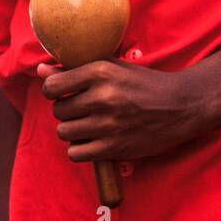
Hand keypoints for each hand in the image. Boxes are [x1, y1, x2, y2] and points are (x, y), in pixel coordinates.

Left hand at [39, 59, 207, 161]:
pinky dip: (80, 148)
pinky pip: (76, 153)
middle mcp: (102, 97)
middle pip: (58, 110)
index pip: (52, 85)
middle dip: (67, 110)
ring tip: (89, 124)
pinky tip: (93, 140)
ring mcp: (108, 124)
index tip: (63, 92)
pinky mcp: (114, 148)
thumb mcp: (113, 67)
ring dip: (73, 130)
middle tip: (83, 108)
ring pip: (64, 132)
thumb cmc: (143, 83)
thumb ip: (75, 69)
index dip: (53, 90)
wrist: (180, 106)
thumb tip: (40, 69)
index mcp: (100, 71)